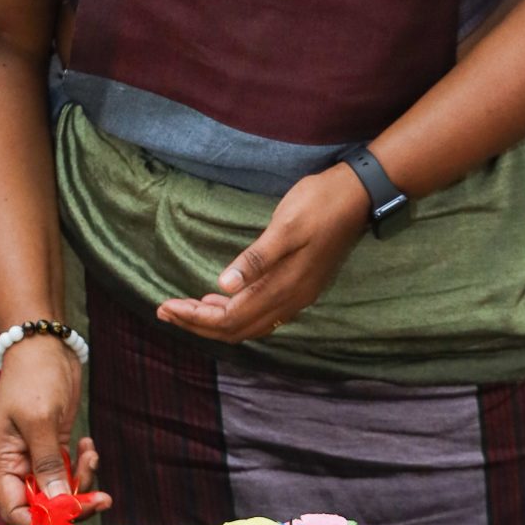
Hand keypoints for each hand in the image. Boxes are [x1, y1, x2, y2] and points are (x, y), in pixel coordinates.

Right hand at [0, 334, 105, 524]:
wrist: (45, 346)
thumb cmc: (35, 377)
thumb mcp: (40, 420)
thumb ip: (48, 463)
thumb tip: (58, 504)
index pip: (14, 510)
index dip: (41, 521)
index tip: (72, 518)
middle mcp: (13, 465)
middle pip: (40, 505)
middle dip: (72, 504)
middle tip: (103, 499)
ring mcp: (34, 457)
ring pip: (60, 491)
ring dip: (83, 481)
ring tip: (93, 456)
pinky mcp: (52, 447)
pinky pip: (69, 472)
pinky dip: (84, 465)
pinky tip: (89, 445)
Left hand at [155, 163, 371, 344]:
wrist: (359, 195)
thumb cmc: (319, 203)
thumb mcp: (285, 226)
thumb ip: (256, 259)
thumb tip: (224, 285)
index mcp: (284, 287)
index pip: (231, 319)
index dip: (196, 318)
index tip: (166, 306)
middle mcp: (291, 301)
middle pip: (237, 329)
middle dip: (199, 324)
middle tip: (165, 311)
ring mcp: (298, 296)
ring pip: (249, 324)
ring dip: (216, 320)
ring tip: (185, 308)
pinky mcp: (300, 287)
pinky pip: (261, 314)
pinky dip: (236, 312)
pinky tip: (221, 297)